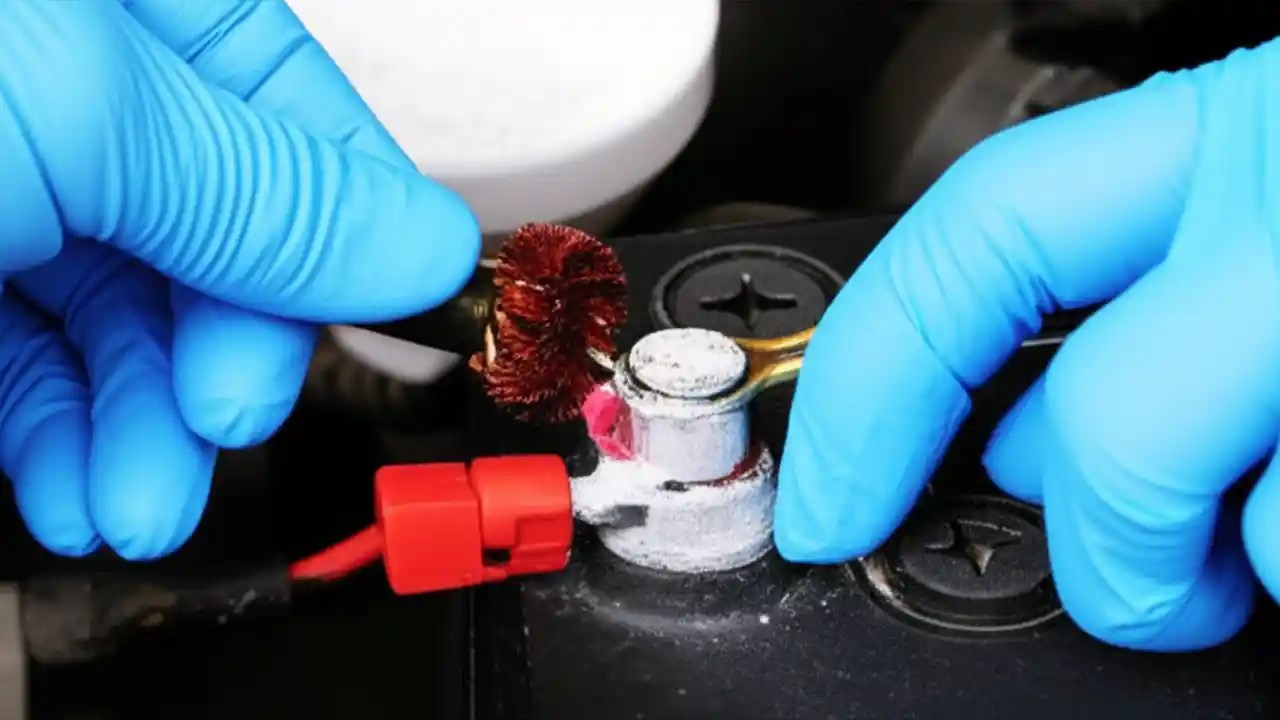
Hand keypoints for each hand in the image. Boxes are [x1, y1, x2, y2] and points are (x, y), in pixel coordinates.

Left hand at [0, 2, 478, 559]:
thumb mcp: (82, 114)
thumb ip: (264, 187)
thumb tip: (426, 246)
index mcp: (126, 3)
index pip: (289, 107)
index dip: (351, 224)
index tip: (402, 314)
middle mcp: (71, 84)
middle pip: (215, 236)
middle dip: (226, 360)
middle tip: (225, 420)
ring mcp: (5, 178)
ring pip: (124, 316)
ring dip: (148, 430)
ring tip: (140, 501)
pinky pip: (30, 362)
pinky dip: (61, 440)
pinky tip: (76, 486)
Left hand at [775, 38, 1279, 651]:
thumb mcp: (1263, 218)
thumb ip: (1134, 302)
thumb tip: (1019, 434)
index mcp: (1239, 134)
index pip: (975, 243)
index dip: (875, 388)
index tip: (824, 497)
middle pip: (1109, 427)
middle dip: (1095, 543)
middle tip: (1125, 575)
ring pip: (1248, 530)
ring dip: (1227, 574)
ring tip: (1264, 548)